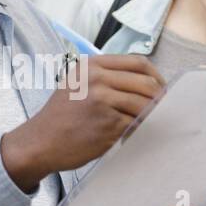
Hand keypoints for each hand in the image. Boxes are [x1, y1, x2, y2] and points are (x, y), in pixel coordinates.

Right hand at [0, 54, 165, 191]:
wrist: (40, 142)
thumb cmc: (61, 117)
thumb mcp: (76, 84)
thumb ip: (104, 77)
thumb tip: (144, 83)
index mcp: (92, 65)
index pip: (137, 62)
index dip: (155, 75)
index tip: (160, 88)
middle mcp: (97, 78)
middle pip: (145, 82)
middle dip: (160, 96)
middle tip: (166, 108)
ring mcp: (103, 100)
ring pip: (144, 103)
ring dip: (154, 114)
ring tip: (155, 122)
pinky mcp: (108, 123)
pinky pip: (137, 124)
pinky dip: (143, 129)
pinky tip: (140, 133)